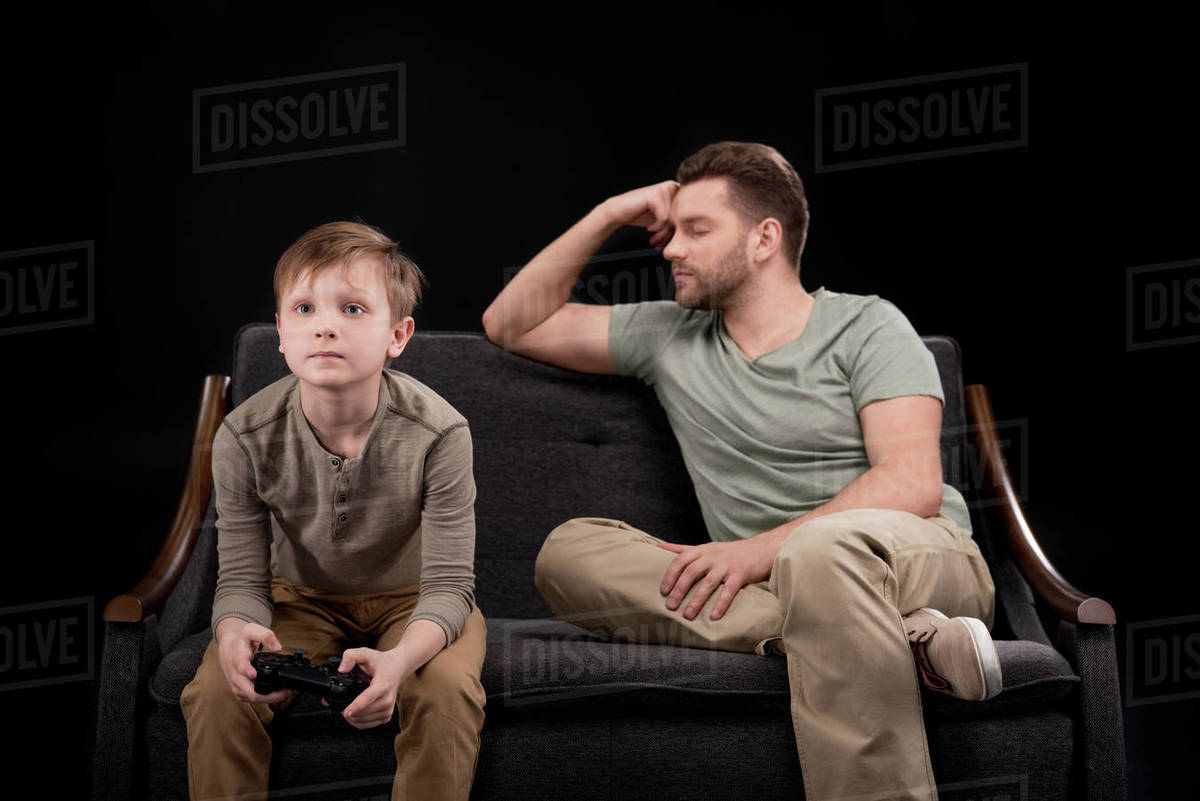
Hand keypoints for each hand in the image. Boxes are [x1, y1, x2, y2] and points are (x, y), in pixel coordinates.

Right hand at [215, 618, 297, 704]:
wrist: (228, 642)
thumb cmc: (241, 637)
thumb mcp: (252, 629)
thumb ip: (265, 636)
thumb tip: (277, 647)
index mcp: (237, 656)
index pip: (240, 665)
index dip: (247, 670)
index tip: (254, 674)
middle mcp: (234, 672)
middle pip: (246, 689)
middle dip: (266, 695)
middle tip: (285, 692)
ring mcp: (234, 681)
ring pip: (248, 697)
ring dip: (266, 699)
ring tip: (284, 695)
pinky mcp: (236, 687)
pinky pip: (246, 698)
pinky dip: (260, 699)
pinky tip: (273, 696)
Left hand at [329, 647, 409, 729]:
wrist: (398, 668)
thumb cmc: (381, 662)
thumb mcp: (366, 653)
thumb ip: (351, 656)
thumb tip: (342, 669)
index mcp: (383, 684)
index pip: (369, 698)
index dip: (356, 706)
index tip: (345, 712)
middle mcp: (388, 698)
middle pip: (365, 712)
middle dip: (349, 713)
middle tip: (338, 707)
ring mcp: (388, 708)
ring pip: (366, 720)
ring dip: (353, 719)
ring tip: (345, 711)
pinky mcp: (387, 715)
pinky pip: (369, 725)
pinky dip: (359, 723)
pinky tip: (354, 716)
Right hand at [600, 180, 680, 249]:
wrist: (618, 211)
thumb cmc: (640, 215)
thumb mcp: (662, 218)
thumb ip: (676, 220)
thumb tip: (694, 232)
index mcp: (676, 190)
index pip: (685, 213)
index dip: (676, 230)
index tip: (666, 242)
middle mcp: (672, 186)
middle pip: (680, 215)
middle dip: (670, 233)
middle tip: (659, 243)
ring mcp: (664, 188)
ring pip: (672, 218)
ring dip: (662, 233)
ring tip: (653, 238)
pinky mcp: (655, 194)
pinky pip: (664, 217)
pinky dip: (657, 227)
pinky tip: (649, 228)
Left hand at [657, 538, 776, 620]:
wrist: (760, 550)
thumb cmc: (728, 552)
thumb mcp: (705, 547)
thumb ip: (683, 549)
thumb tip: (660, 546)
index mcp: (702, 550)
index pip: (682, 559)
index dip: (671, 574)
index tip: (663, 590)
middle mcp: (713, 556)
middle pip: (692, 572)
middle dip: (680, 589)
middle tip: (670, 606)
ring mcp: (727, 565)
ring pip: (709, 583)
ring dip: (697, 600)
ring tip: (688, 615)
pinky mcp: (741, 574)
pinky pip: (729, 590)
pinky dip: (721, 603)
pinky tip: (714, 616)